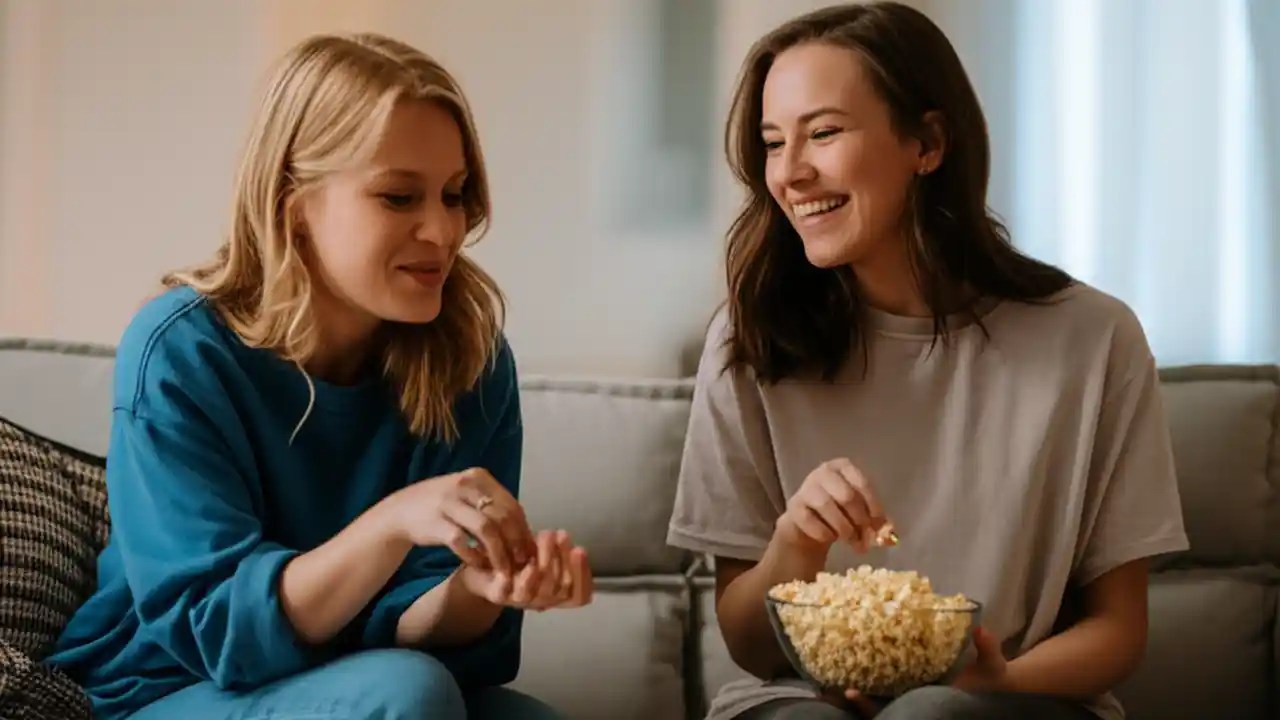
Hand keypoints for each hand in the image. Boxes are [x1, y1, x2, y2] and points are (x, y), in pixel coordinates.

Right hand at [382, 467, 535, 575]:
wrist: (401, 511)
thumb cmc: (443, 506)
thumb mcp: (468, 495)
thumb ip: (493, 506)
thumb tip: (525, 529)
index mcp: (478, 477)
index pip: (511, 504)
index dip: (524, 529)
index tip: (529, 549)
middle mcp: (465, 486)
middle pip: (502, 517)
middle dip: (515, 543)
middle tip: (521, 563)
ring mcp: (449, 503)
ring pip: (486, 530)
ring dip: (499, 553)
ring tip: (503, 569)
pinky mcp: (435, 523)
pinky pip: (462, 542)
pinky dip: (474, 556)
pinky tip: (479, 565)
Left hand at [459, 529, 593, 609]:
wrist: (478, 567)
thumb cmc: (512, 558)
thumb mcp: (538, 553)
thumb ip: (555, 552)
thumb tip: (564, 537)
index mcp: (553, 595)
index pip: (578, 596)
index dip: (583, 576)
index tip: (580, 549)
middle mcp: (539, 602)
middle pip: (561, 589)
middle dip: (564, 558)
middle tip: (560, 534)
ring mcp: (518, 601)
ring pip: (542, 590)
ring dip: (548, 560)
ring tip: (547, 535)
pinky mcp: (497, 596)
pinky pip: (515, 592)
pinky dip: (527, 579)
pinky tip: (530, 563)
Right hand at [774, 458, 892, 555]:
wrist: (808, 525)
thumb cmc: (839, 512)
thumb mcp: (859, 513)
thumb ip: (875, 521)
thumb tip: (891, 538)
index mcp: (842, 467)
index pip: (862, 483)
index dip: (872, 505)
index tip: (877, 523)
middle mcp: (823, 472)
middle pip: (846, 495)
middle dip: (858, 519)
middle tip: (864, 536)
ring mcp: (806, 488)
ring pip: (826, 505)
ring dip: (843, 528)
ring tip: (850, 540)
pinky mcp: (793, 507)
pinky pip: (810, 520)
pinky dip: (824, 532)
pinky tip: (829, 537)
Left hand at [829, 627, 1007, 715]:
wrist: (995, 685)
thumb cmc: (992, 679)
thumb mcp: (993, 665)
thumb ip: (987, 650)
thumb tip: (980, 630)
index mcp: (926, 698)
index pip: (892, 707)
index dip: (869, 704)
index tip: (850, 693)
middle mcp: (913, 700)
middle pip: (876, 707)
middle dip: (851, 701)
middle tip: (825, 686)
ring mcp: (909, 694)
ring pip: (876, 699)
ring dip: (850, 694)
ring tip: (823, 680)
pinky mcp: (908, 683)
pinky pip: (883, 686)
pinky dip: (863, 680)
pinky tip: (842, 666)